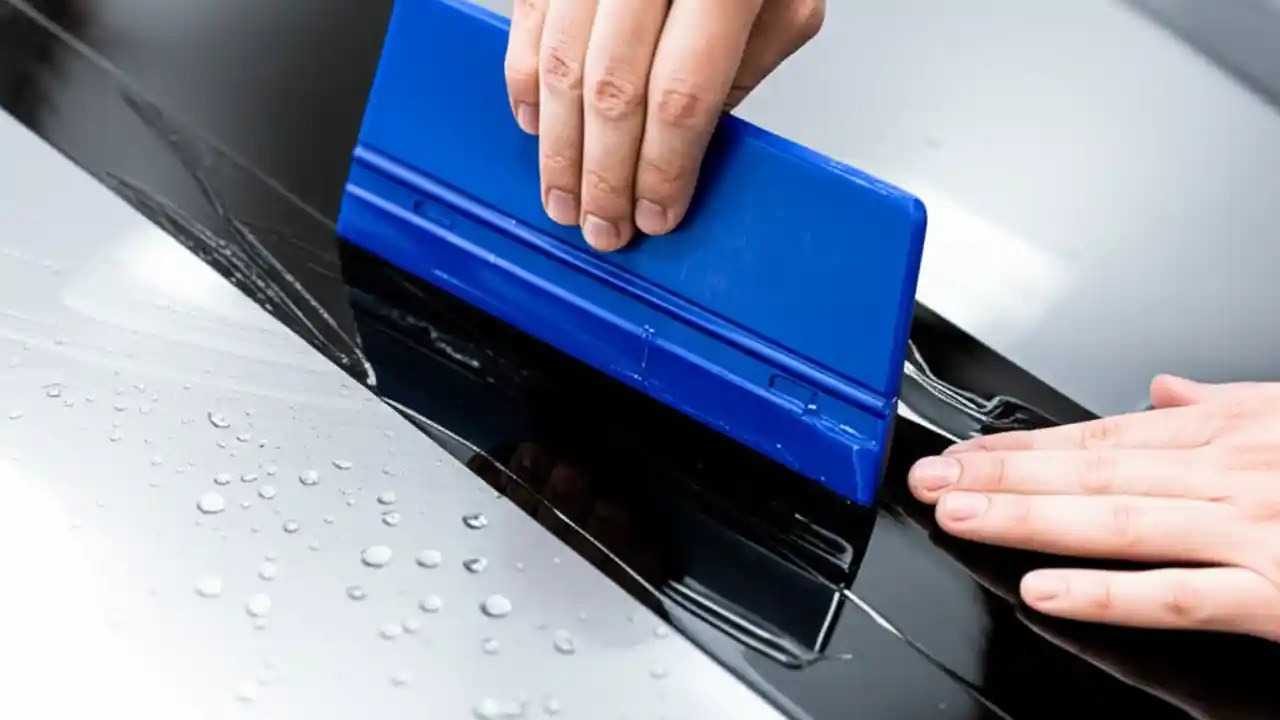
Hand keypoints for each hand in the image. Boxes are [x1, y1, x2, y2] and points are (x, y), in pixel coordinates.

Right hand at [504, 0, 823, 250]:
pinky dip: (524, 84)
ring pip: (557, 65)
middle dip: (603, 176)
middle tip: (604, 225)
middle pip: (610, 91)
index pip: (681, 94)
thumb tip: (686, 146)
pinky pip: (525, 25)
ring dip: (557, 148)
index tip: (657, 213)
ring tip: (565, 197)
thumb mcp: (785, 2)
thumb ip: (740, 70)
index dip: (663, 167)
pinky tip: (535, 125)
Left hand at [908, 374, 1279, 641]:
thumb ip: (1221, 406)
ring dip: (1026, 518)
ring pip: (1113, 524)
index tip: (964, 455)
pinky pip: (1176, 596)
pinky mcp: (1270, 594)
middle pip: (1089, 474)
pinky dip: (1106, 594)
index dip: (1022, 448)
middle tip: (932, 480)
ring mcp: (1242, 534)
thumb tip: (1161, 390)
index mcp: (1224, 436)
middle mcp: (1222, 478)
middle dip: (1000, 477)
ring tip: (959, 516)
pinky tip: (1043, 591)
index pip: (1100, 438)